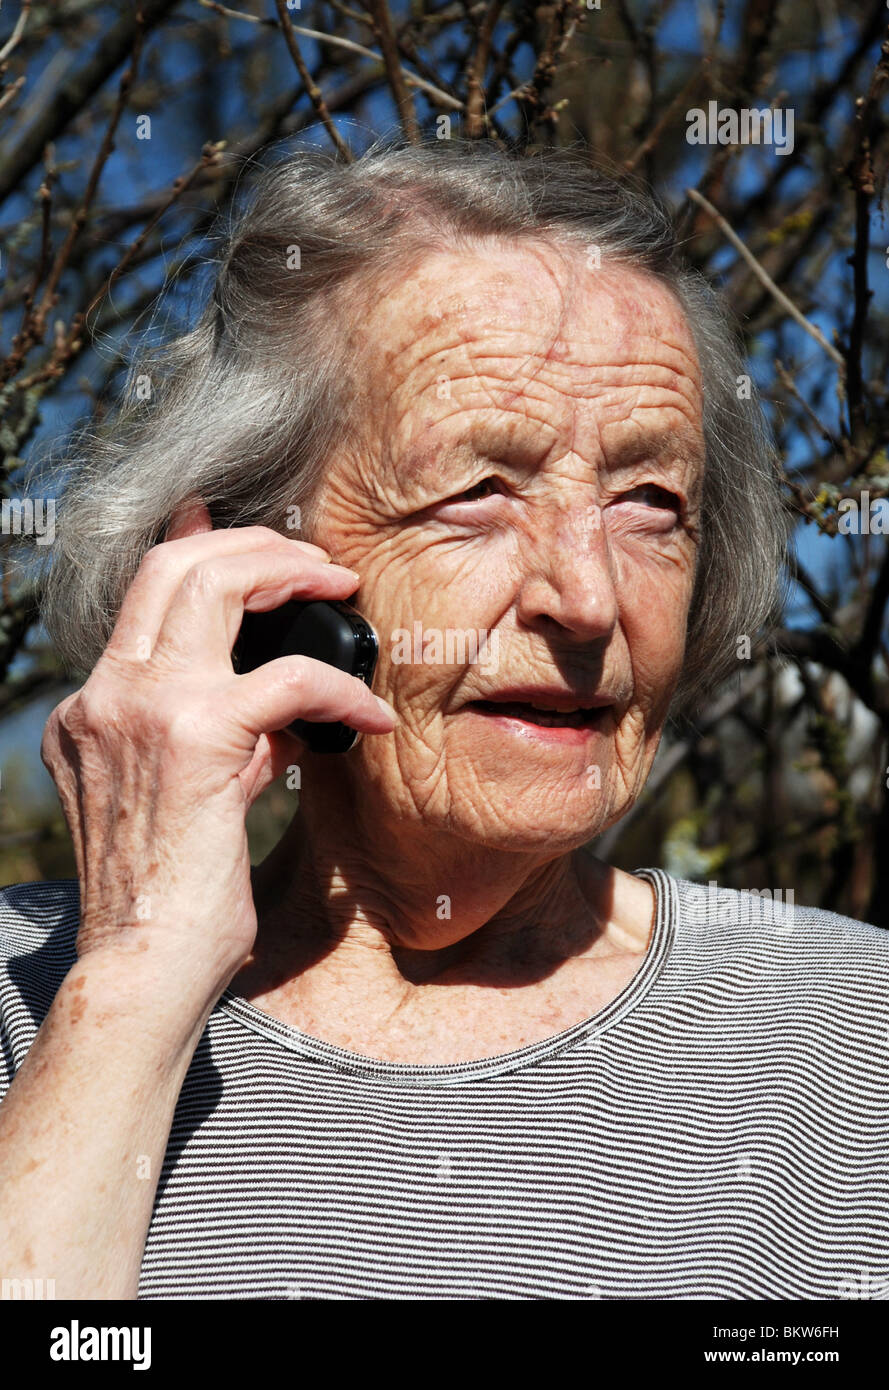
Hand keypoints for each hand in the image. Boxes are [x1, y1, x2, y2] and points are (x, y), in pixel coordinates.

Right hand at [39, 500, 395, 997]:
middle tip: (315, 562)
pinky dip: (342, 688)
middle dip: (255, 543)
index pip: (142, 592)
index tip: (251, 533)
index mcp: (95, 708)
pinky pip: (291, 678)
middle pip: (174, 563)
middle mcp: (106, 696)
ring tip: (341, 589)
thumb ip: (230, 737)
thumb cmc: (174, 896)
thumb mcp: (194, 796)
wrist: (145, 965)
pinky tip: (373, 720)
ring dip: (289, 573)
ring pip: (213, 583)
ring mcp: (143, 708)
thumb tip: (292, 703)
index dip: (198, 543)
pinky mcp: (196, 736)